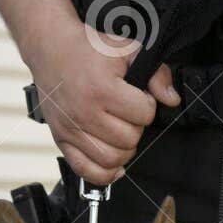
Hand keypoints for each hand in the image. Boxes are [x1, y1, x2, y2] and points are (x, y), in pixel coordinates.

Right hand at [26, 16, 178, 186]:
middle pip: (130, 140)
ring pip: (112, 159)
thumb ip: (156, 73)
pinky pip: (87, 171)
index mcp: (102, 88)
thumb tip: (172, 99)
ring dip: (123, 149)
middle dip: (135, 127)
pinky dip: (104, 173)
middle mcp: (84, 112)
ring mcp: (71, 129)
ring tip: (120, 131)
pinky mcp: (61, 139)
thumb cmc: (88, 49)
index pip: (144, 114)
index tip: (138, 97)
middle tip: (127, 113)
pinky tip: (113, 162)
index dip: (147, 105)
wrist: (51, 48)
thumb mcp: (127, 49)